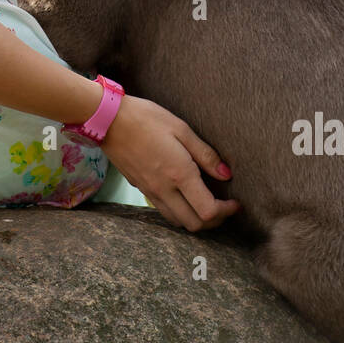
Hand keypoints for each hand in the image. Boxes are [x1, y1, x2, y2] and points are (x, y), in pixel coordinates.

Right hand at [99, 93, 241, 232]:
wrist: (108, 120)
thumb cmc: (146, 118)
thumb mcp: (181, 129)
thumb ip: (205, 154)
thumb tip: (226, 174)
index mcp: (179, 173)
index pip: (208, 210)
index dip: (226, 211)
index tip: (234, 202)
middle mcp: (164, 189)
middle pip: (194, 224)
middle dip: (214, 220)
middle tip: (224, 206)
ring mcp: (150, 192)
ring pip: (178, 222)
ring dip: (196, 219)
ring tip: (206, 203)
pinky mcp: (140, 189)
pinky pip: (164, 212)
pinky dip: (179, 212)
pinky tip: (184, 196)